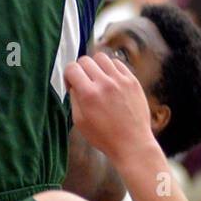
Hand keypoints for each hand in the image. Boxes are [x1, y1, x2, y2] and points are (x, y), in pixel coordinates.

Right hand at [64, 52, 154, 166]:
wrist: (132, 142)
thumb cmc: (104, 136)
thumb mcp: (80, 121)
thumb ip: (74, 98)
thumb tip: (73, 82)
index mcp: (89, 95)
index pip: (72, 68)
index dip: (68, 75)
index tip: (71, 84)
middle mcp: (105, 83)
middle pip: (85, 60)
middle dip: (80, 70)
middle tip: (84, 82)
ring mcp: (120, 80)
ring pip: (102, 57)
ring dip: (96, 66)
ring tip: (98, 79)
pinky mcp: (132, 80)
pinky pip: (117, 63)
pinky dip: (111, 68)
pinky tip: (110, 80)